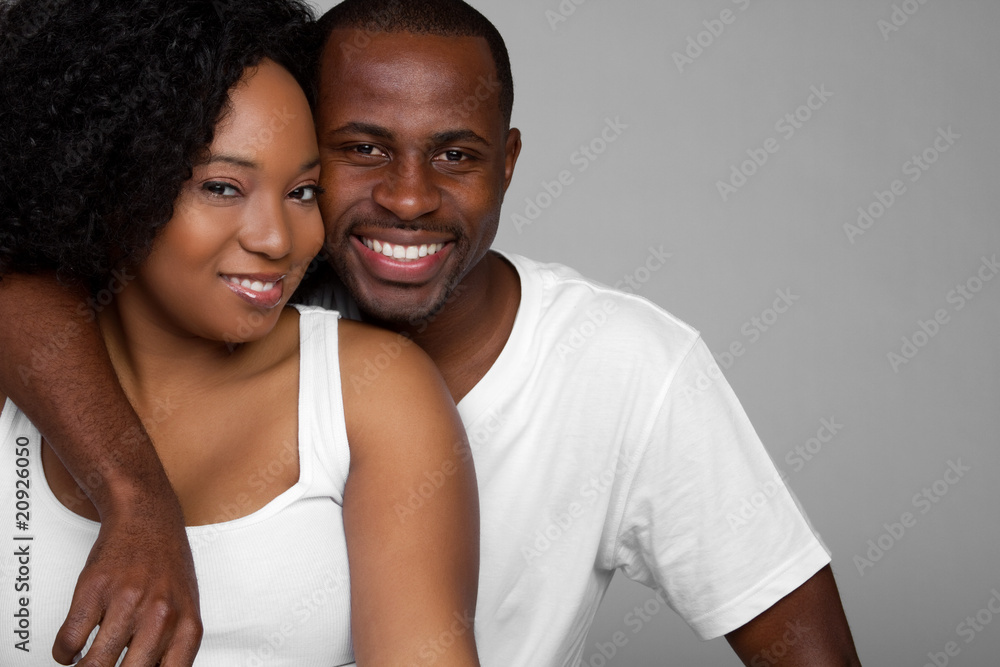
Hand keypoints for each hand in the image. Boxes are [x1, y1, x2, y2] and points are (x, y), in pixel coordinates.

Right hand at [52, 502, 201, 666]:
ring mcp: (127, 601)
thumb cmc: (166, 565)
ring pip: (94, 665)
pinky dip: (64, 653)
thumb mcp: (184, 608)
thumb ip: (173, 645)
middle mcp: (160, 615)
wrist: (147, 518)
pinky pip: (70, 640)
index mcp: (186, 624)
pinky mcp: (95, 590)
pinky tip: (72, 649)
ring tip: (86, 664)